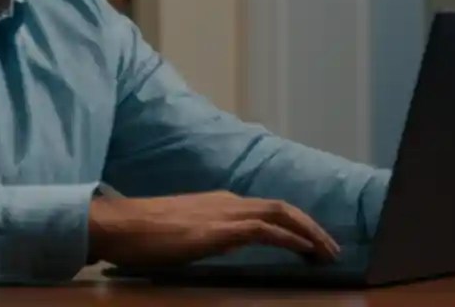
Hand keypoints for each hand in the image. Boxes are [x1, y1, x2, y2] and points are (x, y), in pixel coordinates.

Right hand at [86, 191, 340, 267]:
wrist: (122, 225)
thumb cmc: (145, 233)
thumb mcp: (185, 234)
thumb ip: (210, 235)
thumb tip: (229, 244)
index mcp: (219, 202)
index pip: (267, 209)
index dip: (294, 223)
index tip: (311, 242)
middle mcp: (228, 201)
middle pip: (281, 208)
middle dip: (311, 226)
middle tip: (331, 249)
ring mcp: (225, 212)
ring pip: (280, 214)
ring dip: (308, 232)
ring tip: (328, 252)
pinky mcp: (221, 229)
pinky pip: (265, 231)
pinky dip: (290, 239)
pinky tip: (304, 252)